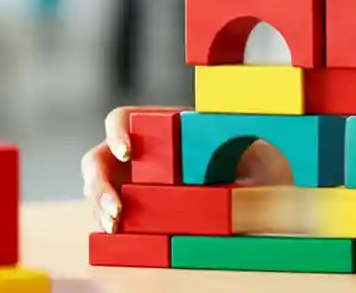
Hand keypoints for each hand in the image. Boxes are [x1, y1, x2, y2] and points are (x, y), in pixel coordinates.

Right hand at [80, 106, 289, 232]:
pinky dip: (107, 224)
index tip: (128, 150)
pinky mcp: (131, 211)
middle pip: (98, 159)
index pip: (121, 119)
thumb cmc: (252, 168)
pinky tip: (118, 236)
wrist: (255, 196)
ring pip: (96, 189)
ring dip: (99, 208)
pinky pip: (109, 215)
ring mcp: (129, 183)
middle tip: (116, 208)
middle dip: (99, 183)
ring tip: (114, 227)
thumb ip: (250, 156)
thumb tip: (259, 159)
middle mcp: (137, 154)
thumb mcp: (254, 157)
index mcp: (159, 128)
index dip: (116, 131)